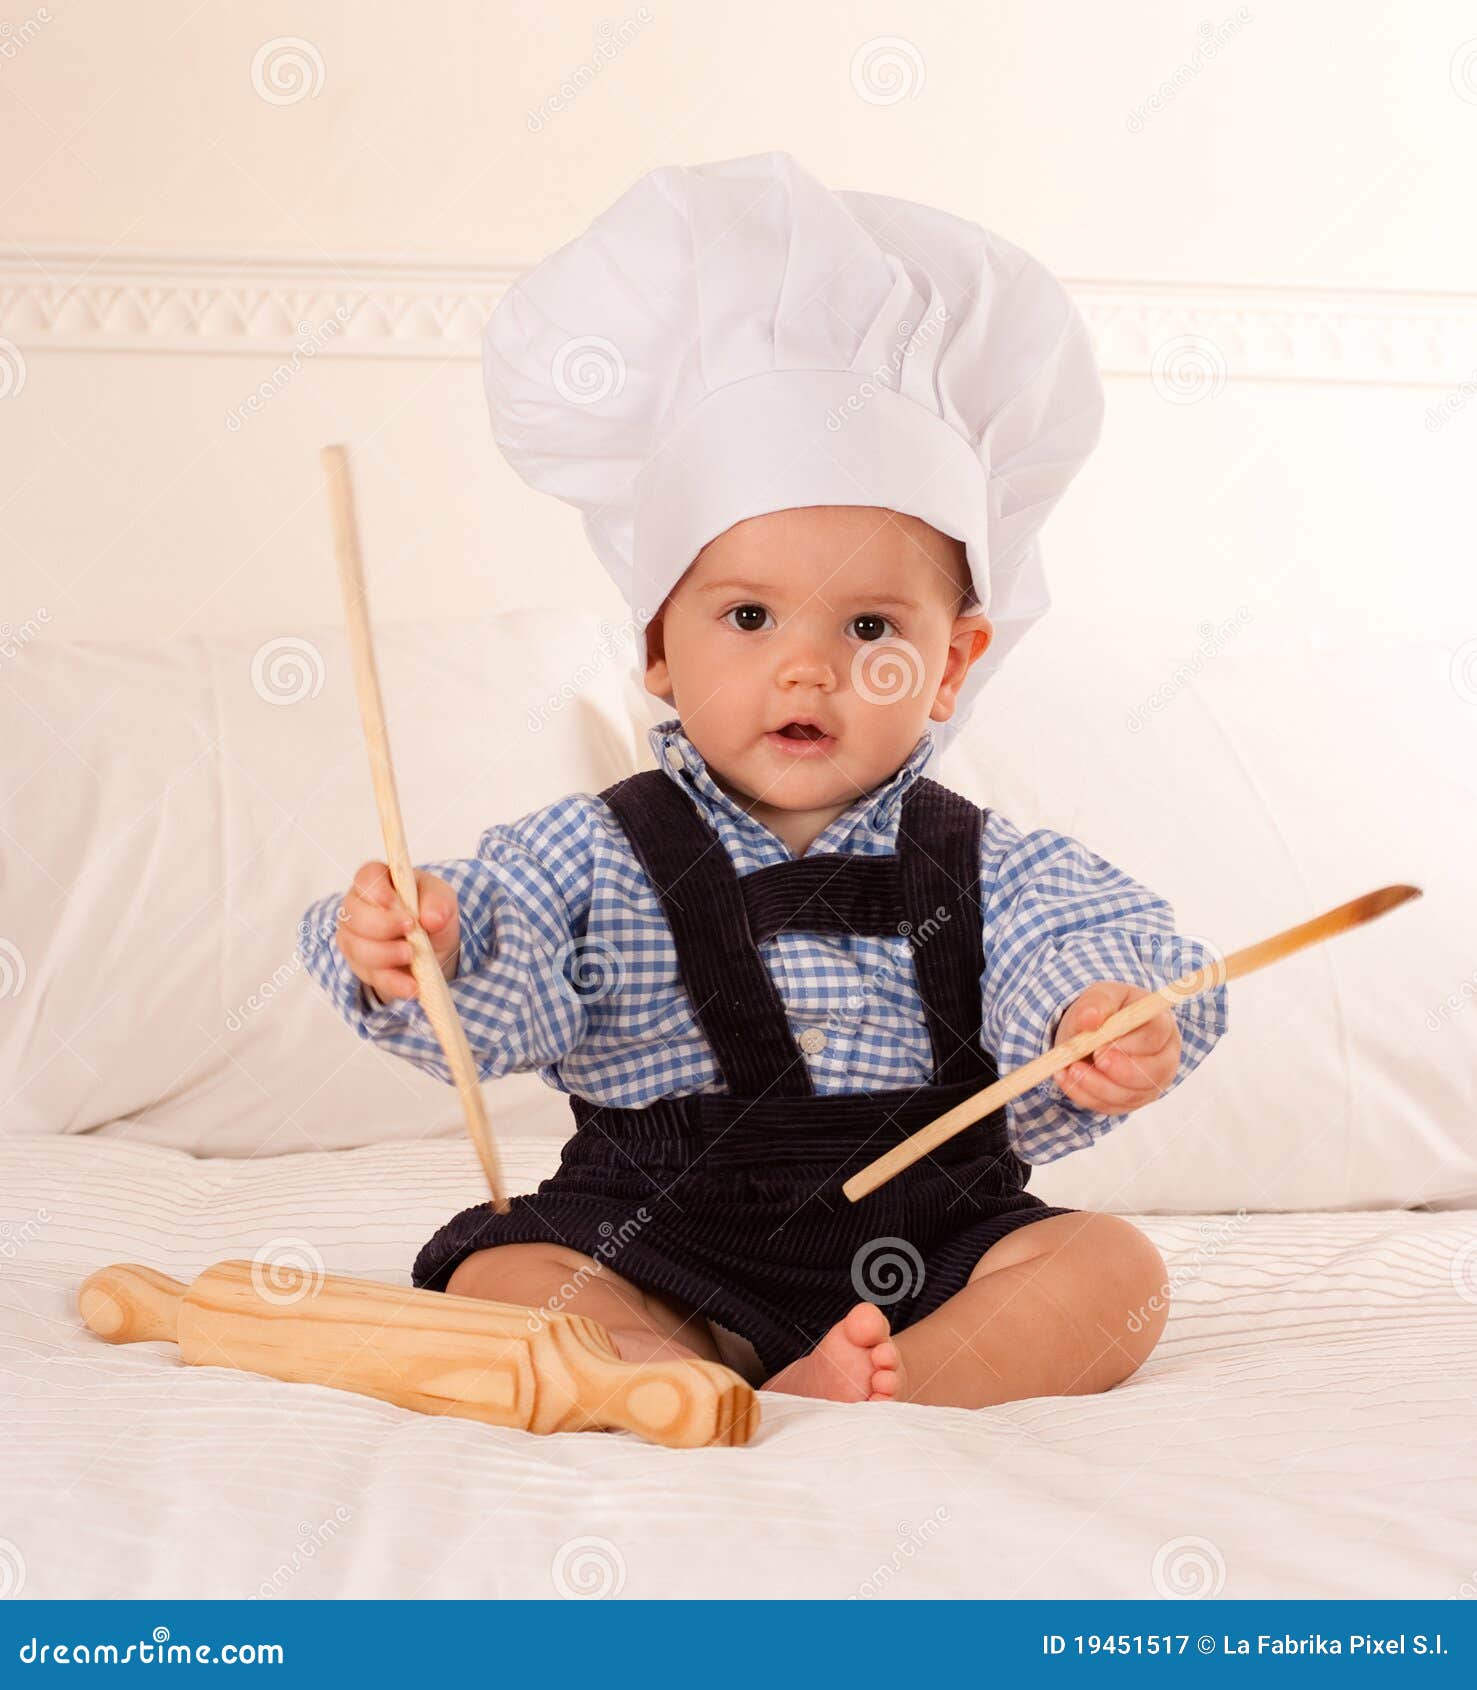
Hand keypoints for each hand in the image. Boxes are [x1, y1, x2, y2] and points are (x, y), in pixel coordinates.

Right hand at [336, 861, 459, 999]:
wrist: (435, 945)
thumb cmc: (431, 912)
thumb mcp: (443, 901)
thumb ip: (438, 903)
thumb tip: (431, 918)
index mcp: (378, 882)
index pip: (366, 878)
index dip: (376, 890)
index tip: (395, 902)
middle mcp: (358, 908)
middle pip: (355, 915)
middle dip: (382, 925)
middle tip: (410, 930)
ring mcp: (355, 939)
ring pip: (358, 948)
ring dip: (386, 954)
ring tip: (412, 955)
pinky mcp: (362, 967)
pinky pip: (372, 976)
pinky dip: (393, 982)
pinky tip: (412, 985)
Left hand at [1052, 979, 1179, 1113]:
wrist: (1097, 1030)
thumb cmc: (1108, 1010)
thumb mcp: (1102, 996)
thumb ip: (1097, 1003)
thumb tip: (1090, 1018)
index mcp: (1161, 1026)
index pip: (1155, 1037)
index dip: (1129, 1045)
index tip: (1101, 1047)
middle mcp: (1163, 1059)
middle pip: (1152, 1074)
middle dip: (1119, 1072)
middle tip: (1090, 1062)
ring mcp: (1149, 1084)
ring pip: (1129, 1095)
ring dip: (1097, 1086)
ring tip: (1071, 1070)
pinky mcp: (1130, 1101)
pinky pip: (1111, 1106)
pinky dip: (1086, 1095)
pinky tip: (1066, 1079)